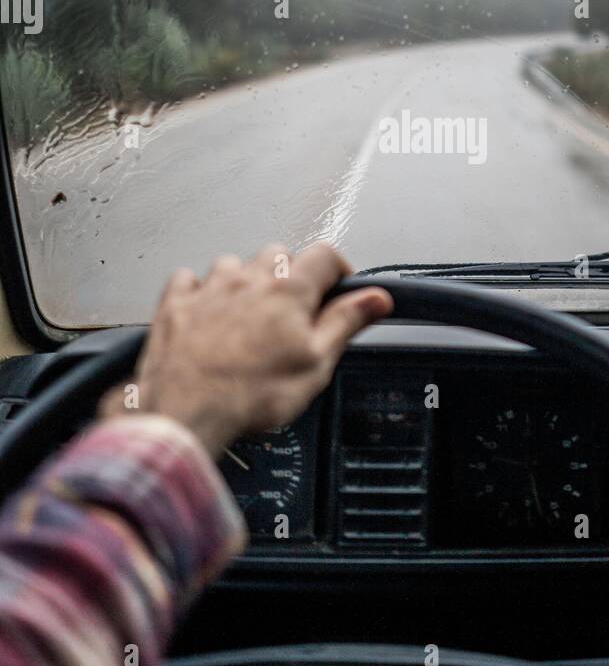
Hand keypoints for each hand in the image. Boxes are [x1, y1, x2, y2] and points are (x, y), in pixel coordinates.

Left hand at [98, 243, 392, 456]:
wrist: (187, 411)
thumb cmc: (252, 393)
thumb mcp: (316, 363)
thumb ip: (346, 322)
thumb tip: (376, 298)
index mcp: (289, 291)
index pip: (325, 255)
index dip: (337, 269)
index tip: (338, 288)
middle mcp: (248, 279)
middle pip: (279, 254)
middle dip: (291, 273)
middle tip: (294, 309)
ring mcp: (209, 289)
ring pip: (234, 264)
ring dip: (245, 280)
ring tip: (248, 313)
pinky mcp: (176, 304)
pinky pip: (188, 279)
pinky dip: (199, 289)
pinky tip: (206, 311)